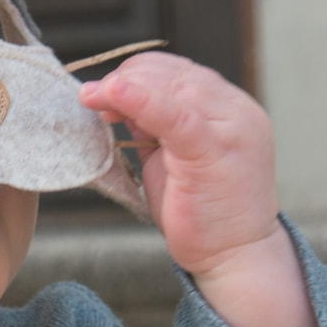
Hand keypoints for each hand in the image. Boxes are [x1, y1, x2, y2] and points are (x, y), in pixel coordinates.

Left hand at [80, 52, 319, 326]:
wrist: (235, 255)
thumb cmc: (201, 210)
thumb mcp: (172, 156)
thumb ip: (154, 125)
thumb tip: (117, 98)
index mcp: (228, 107)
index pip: (177, 71)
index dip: (134, 75)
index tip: (103, 92)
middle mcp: (234, 110)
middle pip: (170, 73)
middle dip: (124, 81)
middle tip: (90, 98)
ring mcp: (228, 127)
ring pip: (170, 86)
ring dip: (123, 88)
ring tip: (92, 100)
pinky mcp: (214, 149)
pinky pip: (174, 115)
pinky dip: (140, 100)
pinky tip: (112, 94)